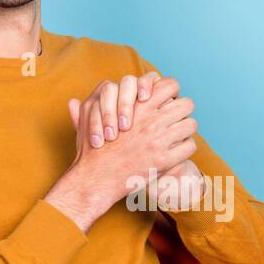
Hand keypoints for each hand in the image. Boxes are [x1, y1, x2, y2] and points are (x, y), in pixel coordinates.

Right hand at [44, 76, 196, 231]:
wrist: (95, 179)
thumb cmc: (90, 152)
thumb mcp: (85, 122)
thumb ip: (86, 108)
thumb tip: (73, 101)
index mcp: (137, 106)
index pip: (170, 84)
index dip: (172, 90)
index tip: (167, 100)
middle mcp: (151, 120)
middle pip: (187, 104)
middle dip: (183, 110)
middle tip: (177, 118)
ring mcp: (159, 140)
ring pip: (191, 124)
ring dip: (185, 129)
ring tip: (178, 135)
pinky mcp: (164, 160)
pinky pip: (189, 147)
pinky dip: (185, 148)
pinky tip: (176, 151)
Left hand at [67, 71, 160, 146]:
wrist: (148, 152)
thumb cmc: (123, 150)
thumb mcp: (104, 142)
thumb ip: (84, 123)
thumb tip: (72, 102)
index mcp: (104, 100)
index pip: (95, 102)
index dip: (95, 121)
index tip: (97, 142)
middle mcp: (119, 90)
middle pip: (109, 91)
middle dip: (108, 113)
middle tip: (111, 136)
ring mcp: (137, 87)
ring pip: (128, 83)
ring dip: (125, 102)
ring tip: (125, 125)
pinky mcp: (158, 87)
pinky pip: (151, 78)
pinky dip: (146, 85)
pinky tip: (144, 99)